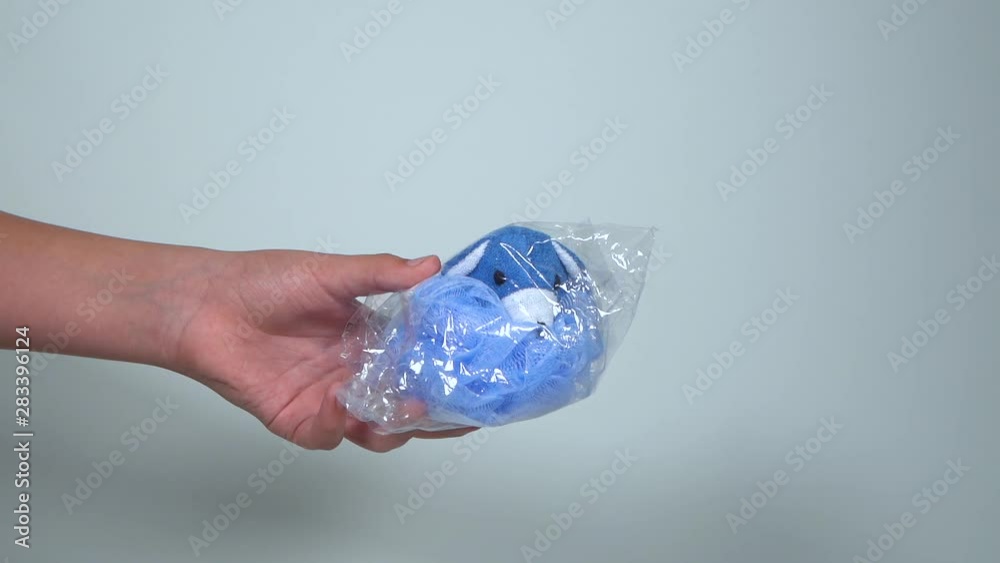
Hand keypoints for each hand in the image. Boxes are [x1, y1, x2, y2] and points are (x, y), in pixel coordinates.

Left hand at [169, 249, 471, 450]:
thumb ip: (382, 274)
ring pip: (375, 429)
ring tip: (410, 407)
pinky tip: (341, 399)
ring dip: (395, 424)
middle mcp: (354, 372)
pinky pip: (329, 434)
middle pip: (406, 404)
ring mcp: (329, 398)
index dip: (448, 371)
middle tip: (458, 406)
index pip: (420, 362)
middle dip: (435, 411)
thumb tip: (430, 266)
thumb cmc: (264, 282)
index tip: (476, 372)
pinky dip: (340, 422)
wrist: (207, 303)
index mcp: (370, 338)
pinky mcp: (298, 418)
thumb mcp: (332, 272)